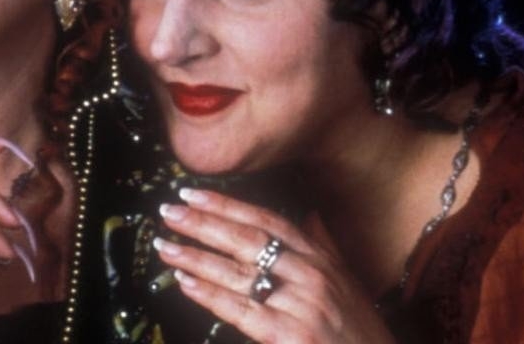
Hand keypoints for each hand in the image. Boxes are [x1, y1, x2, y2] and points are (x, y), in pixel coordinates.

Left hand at [154, 188, 393, 343]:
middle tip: (168, 211)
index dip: (227, 205)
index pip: (267, 222)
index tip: (193, 194)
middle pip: (247, 240)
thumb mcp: (347, 281)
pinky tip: (185, 282)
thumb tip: (310, 215)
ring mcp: (301, 304)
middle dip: (204, 223)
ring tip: (165, 245)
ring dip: (196, 257)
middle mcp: (310, 274)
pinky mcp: (291, 334)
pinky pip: (240, 309)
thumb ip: (324, 245)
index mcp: (320, 257)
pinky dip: (209, 294)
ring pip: (238, 273)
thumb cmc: (358, 328)